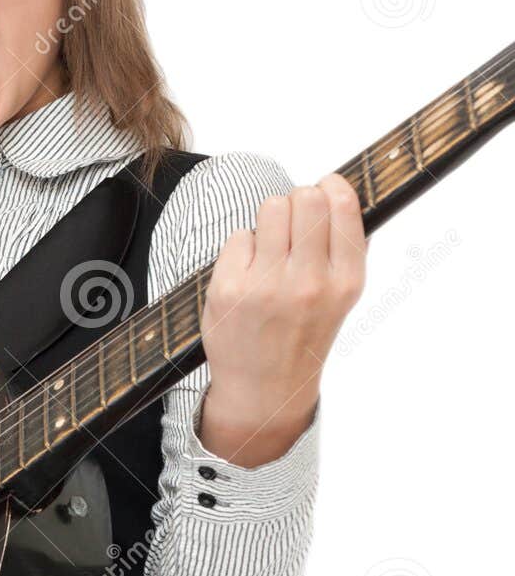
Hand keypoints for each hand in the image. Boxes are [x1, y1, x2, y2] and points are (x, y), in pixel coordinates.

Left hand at [198, 173, 366, 465]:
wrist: (265, 388)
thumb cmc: (302, 335)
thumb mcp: (340, 300)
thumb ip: (346, 251)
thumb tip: (340, 193)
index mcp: (345, 283)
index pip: (343, 206)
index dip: (331, 187)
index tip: (325, 188)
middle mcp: (309, 283)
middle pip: (304, 198)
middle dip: (298, 200)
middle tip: (293, 223)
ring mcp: (267, 286)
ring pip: (270, 209)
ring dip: (270, 219)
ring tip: (270, 248)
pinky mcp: (229, 288)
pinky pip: (239, 236)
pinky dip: (243, 248)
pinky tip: (248, 274)